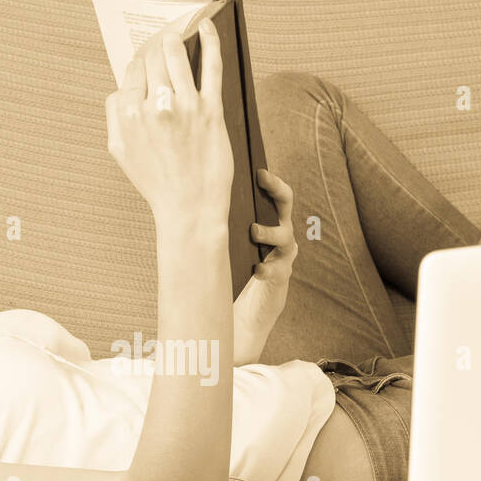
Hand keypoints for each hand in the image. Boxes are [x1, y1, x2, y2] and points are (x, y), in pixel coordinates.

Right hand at [104, 19, 233, 224]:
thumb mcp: (120, 152)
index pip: (133, 70)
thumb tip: (120, 89)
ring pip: (177, 56)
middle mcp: (155, 106)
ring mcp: (185, 106)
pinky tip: (207, 27)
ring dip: (175, 39)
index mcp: (129, 115)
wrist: (189, 209)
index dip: (140, 59)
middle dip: (156, 46)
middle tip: (162, 37)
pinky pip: (211, 65)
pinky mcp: (211, 110)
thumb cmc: (156, 183)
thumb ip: (113, 116)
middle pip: (153, 58)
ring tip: (177, 32)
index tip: (146, 54)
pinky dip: (210, 40)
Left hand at [234, 169, 297, 364]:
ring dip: (269, 233)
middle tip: (262, 184)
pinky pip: (278, 271)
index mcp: (269, 222)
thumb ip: (222, 225)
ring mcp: (282, 257)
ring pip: (285, 238)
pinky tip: (256, 268)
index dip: (272, 182)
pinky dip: (267, 269)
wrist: (243, 310)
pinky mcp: (280, 279)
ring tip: (254, 232)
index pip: (277, 196)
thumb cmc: (231, 269)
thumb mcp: (227, 243)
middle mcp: (280, 235)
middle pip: (285, 207)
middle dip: (277, 192)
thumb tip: (194, 201)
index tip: (259, 171)